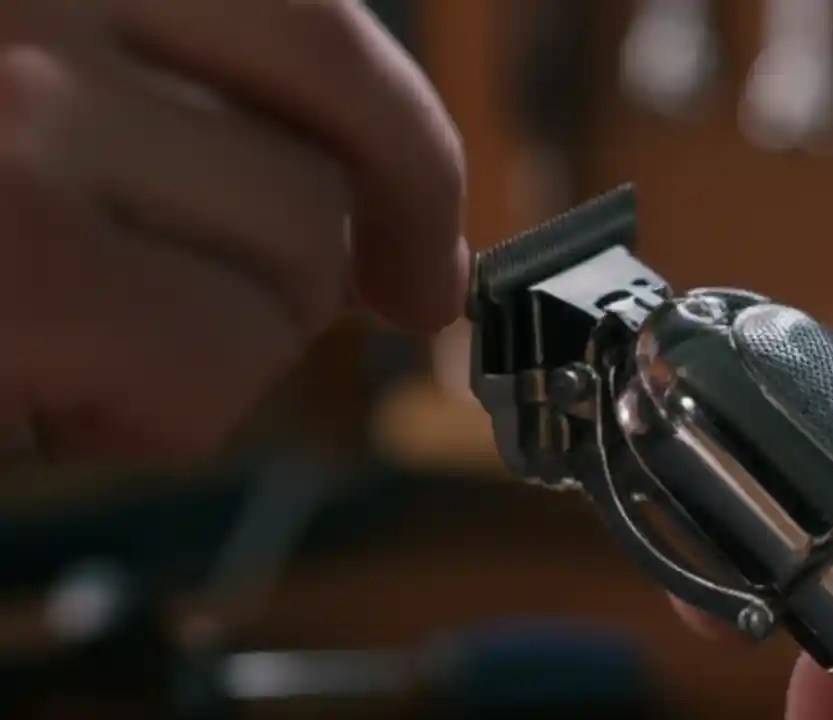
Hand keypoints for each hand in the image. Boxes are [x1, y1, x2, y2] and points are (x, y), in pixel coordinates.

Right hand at [0, 0, 464, 460]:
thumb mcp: (68, 132)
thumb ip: (223, 148)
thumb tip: (414, 251)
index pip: (325, 33)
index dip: (412, 163)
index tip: (429, 266)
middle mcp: (48, 4)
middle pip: (320, 177)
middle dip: (287, 291)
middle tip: (165, 323)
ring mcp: (26, 119)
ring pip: (295, 272)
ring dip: (216, 358)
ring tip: (80, 349)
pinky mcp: (24, 264)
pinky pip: (212, 369)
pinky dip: (155, 419)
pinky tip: (49, 401)